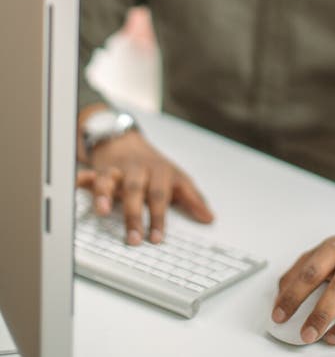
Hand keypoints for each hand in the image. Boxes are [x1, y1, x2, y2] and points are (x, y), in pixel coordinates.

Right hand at [76, 126, 213, 245]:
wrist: (129, 144)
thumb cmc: (156, 168)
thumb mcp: (177, 179)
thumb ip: (192, 198)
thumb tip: (209, 218)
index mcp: (159, 172)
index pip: (160, 196)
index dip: (159, 217)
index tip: (157, 239)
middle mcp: (138, 170)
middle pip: (136, 190)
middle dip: (134, 215)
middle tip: (134, 239)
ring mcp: (118, 170)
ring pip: (110, 179)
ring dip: (105, 193)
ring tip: (101, 211)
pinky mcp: (100, 171)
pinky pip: (89, 175)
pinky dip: (82, 179)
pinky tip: (76, 185)